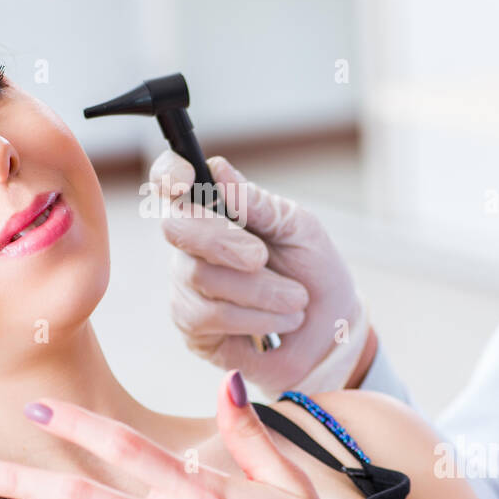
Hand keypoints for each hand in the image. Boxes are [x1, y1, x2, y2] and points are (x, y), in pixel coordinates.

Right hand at [148, 150, 368, 395]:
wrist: (329, 329)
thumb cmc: (311, 269)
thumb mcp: (298, 228)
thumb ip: (258, 203)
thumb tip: (219, 170)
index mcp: (213, 208)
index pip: (170, 180)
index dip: (168, 173)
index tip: (185, 178)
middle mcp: (190, 244)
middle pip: (177, 228)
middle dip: (223, 241)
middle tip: (261, 257)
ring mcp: (186, 286)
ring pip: (201, 278)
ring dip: (260, 290)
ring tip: (296, 299)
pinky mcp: (191, 327)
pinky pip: (209, 317)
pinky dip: (255, 318)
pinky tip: (279, 322)